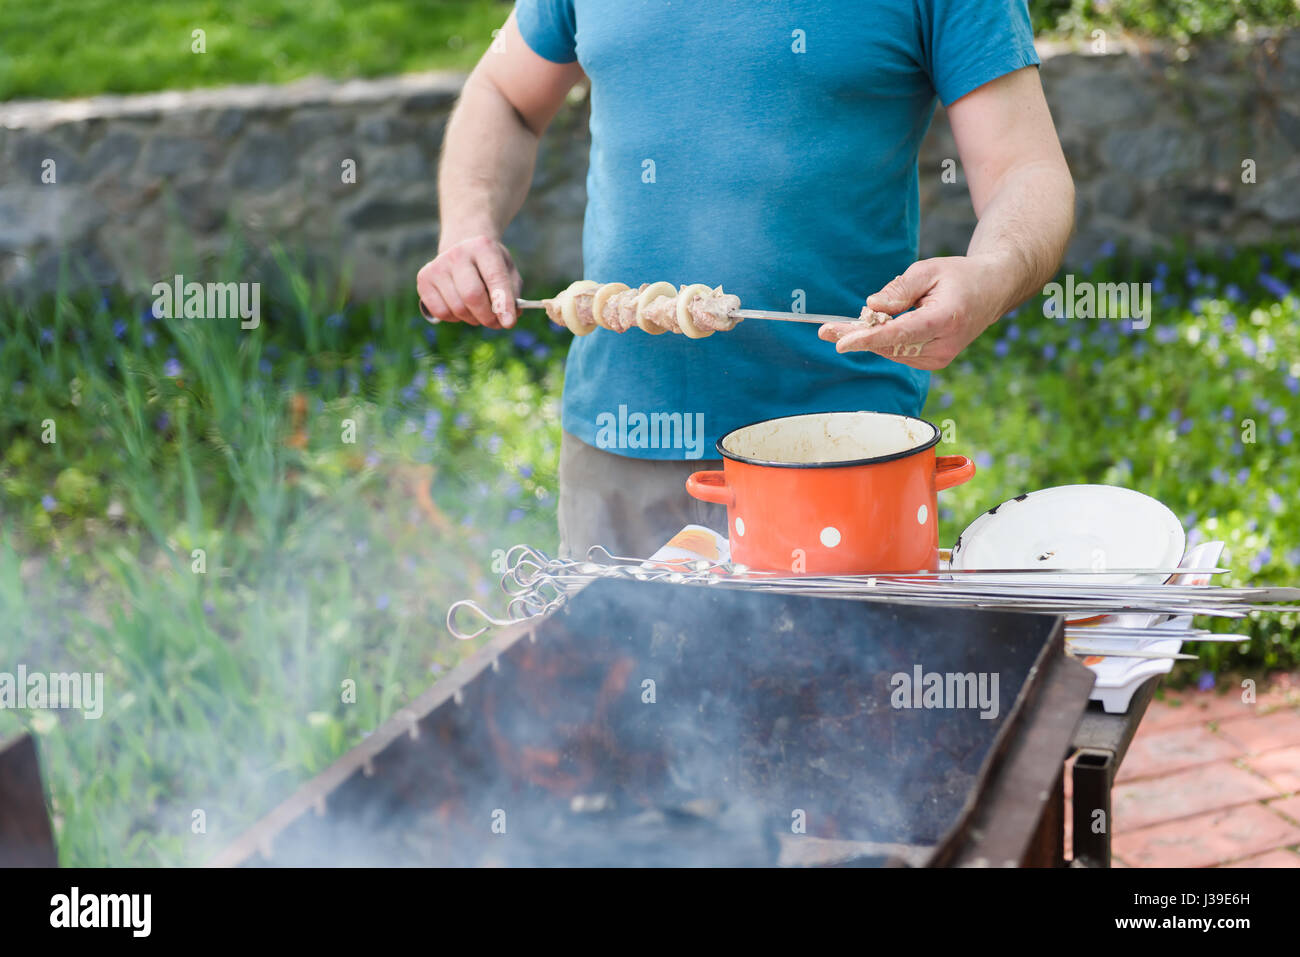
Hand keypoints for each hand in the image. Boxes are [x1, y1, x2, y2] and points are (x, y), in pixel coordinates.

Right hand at [416, 236, 522, 328]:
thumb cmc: (489, 265)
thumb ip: (512, 295)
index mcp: (483, 246)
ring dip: (472, 318)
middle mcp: (457, 253)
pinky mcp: (423, 279)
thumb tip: (507, 319)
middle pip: (472, 295)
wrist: (462, 250)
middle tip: (495, 323)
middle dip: (487, 316)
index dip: (503, 303)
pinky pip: (441, 312)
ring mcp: (437, 265)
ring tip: (478, 311)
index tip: (509, 323)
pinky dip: (454, 318)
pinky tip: (460, 307)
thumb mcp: (507, 272)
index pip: (494, 278)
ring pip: (457, 308)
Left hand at [818, 255, 1012, 369]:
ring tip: (846, 325)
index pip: (900, 334)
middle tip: (825, 330)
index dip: (868, 339)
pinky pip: (899, 352)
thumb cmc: (959, 276)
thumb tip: (871, 306)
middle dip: (857, 337)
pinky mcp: (934, 362)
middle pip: (890, 345)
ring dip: (868, 338)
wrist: (991, 291)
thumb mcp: (928, 270)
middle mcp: (944, 345)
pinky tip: (876, 327)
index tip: (841, 343)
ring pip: (891, 351)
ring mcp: (940, 358)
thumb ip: (899, 288)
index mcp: (946, 319)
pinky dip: (883, 341)